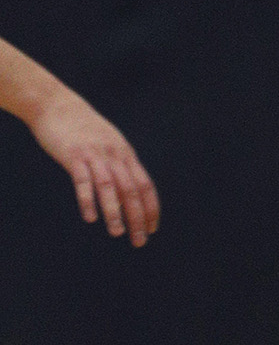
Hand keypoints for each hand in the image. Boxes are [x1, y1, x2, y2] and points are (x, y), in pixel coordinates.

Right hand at [31, 91, 160, 246]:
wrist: (57, 105)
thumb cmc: (82, 128)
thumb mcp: (106, 144)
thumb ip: (116, 164)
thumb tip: (125, 188)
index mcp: (125, 155)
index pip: (145, 185)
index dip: (151, 207)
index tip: (153, 228)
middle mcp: (115, 155)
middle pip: (133, 190)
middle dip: (138, 217)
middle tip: (140, 241)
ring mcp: (95, 155)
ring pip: (111, 187)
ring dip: (116, 212)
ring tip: (117, 233)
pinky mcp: (74, 156)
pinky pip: (84, 180)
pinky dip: (88, 199)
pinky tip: (91, 217)